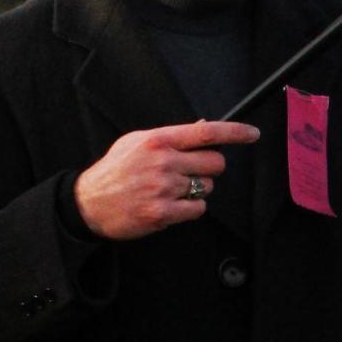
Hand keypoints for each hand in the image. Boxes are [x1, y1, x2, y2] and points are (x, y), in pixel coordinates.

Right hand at [74, 119, 259, 239]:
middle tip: (192, 171)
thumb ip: (171, 137)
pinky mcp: (162, 213)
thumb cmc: (115, 170)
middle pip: (215, 163)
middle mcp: (163, 162)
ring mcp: (163, 189)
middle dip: (210, 168)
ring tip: (172, 189)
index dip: (235, 132)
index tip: (252, 134)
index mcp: (158, 140)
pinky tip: (171, 204)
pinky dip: (191, 208)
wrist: (89, 203)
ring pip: (207, 187)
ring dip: (197, 189)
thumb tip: (204, 128)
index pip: (206, 133)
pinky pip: (198, 209)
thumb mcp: (136, 142)